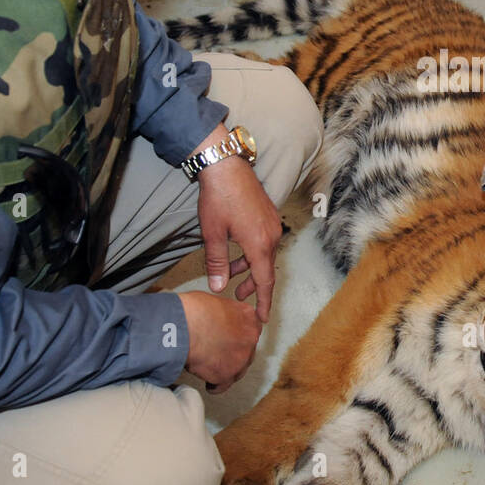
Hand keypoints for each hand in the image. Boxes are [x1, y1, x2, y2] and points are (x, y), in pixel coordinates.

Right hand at [178, 291, 260, 392]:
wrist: (182, 327)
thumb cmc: (192, 310)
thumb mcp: (216, 303)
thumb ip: (225, 313)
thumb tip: (218, 319)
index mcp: (248, 317)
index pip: (251, 330)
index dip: (239, 337)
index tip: (231, 340)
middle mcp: (249, 338)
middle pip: (247, 351)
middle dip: (234, 354)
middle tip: (219, 354)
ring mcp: (240, 358)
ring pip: (238, 370)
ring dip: (227, 370)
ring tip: (213, 369)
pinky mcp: (227, 375)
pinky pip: (224, 385)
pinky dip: (216, 385)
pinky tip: (210, 384)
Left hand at [194, 129, 283, 321]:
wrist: (226, 166)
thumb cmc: (218, 199)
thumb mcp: (212, 234)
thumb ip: (217, 263)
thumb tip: (219, 287)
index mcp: (259, 244)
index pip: (265, 281)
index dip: (263, 302)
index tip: (262, 318)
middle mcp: (271, 236)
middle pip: (266, 269)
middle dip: (254, 286)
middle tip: (239, 297)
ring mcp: (272, 224)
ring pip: (264, 255)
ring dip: (250, 268)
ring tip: (231, 275)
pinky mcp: (268, 215)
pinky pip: (264, 242)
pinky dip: (252, 253)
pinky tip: (236, 252)